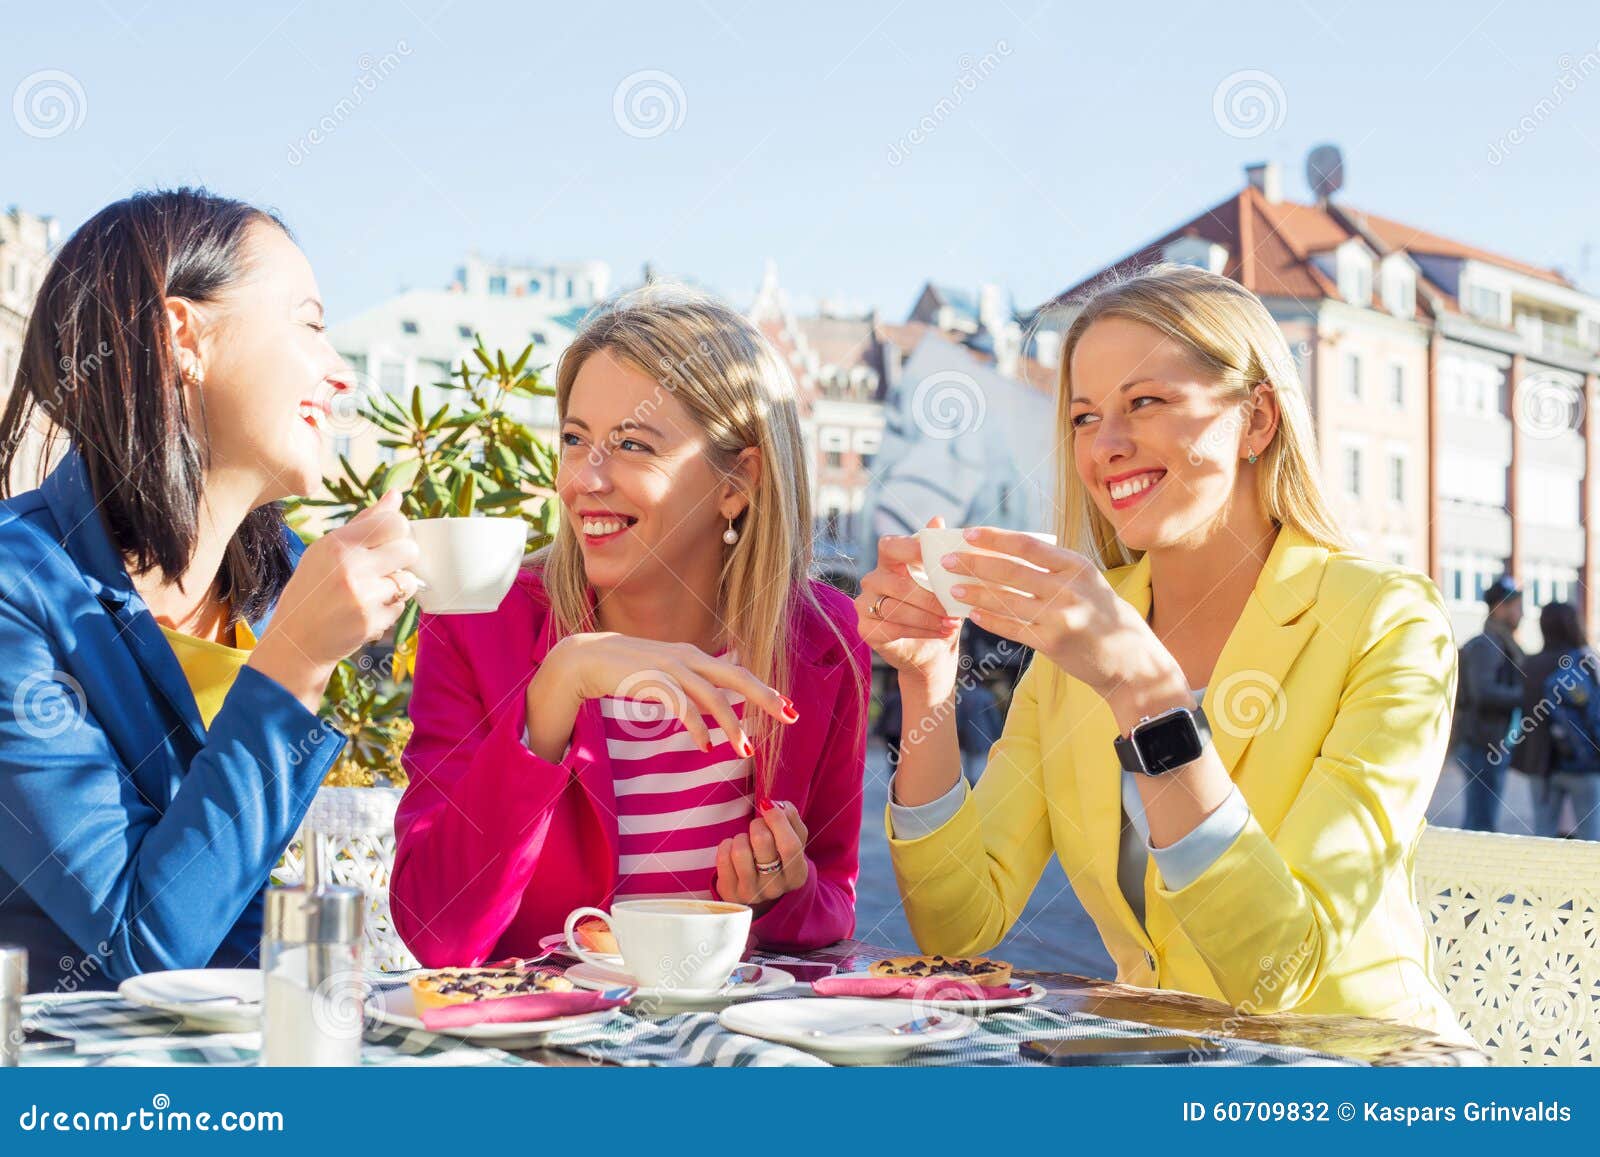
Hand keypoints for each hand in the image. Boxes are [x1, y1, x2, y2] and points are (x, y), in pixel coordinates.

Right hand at [249, 489, 419, 709]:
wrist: (295, 641)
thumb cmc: (312, 591)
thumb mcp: (327, 551)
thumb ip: (365, 522)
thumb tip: (396, 495)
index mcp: (336, 543)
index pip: (393, 522)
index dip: (400, 532)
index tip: (390, 541)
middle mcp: (349, 566)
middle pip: (409, 549)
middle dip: (403, 559)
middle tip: (383, 568)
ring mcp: (362, 595)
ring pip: (408, 580)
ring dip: (397, 587)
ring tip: (371, 592)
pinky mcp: (372, 621)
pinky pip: (401, 606)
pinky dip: (389, 609)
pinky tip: (365, 611)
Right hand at [539, 634, 796, 755]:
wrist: (583, 658)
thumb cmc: (624, 669)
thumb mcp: (664, 672)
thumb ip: (688, 682)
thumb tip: (711, 702)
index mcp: (693, 655)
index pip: (736, 671)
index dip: (763, 689)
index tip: (787, 707)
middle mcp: (687, 656)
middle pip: (735, 677)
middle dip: (765, 698)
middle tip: (789, 718)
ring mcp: (669, 667)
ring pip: (712, 696)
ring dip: (731, 725)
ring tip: (745, 751)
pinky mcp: (651, 680)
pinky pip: (682, 707)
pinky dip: (697, 728)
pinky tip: (705, 747)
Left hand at [715, 801, 809, 908]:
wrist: (759, 883)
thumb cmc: (778, 853)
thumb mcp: (793, 837)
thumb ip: (790, 816)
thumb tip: (773, 805)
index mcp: (797, 875)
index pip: (790, 846)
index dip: (777, 820)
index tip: (767, 805)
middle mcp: (775, 889)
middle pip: (762, 842)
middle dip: (757, 824)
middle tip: (757, 826)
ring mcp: (752, 893)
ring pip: (740, 851)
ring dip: (741, 838)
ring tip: (745, 841)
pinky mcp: (730, 893)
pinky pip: (723, 858)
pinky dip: (726, 846)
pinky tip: (733, 850)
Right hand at [854, 517, 961, 692]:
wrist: (933, 651)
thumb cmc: (937, 611)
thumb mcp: (943, 582)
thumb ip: (937, 553)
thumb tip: (937, 518)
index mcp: (888, 563)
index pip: (890, 546)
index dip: (909, 549)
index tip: (937, 558)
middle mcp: (872, 581)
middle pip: (897, 583)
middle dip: (930, 597)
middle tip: (955, 606)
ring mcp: (865, 605)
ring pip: (895, 608)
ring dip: (928, 616)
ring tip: (952, 623)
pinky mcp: (866, 629)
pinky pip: (892, 628)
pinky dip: (921, 630)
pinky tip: (941, 632)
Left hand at [942, 527, 1187, 721]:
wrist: (1131, 661)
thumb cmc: (1104, 616)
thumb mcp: (1088, 582)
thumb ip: (1054, 569)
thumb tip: (1004, 553)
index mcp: (1077, 566)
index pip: (1027, 546)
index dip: (995, 538)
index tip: (968, 533)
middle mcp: (1069, 589)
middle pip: (1011, 572)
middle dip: (974, 564)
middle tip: (947, 560)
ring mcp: (1060, 617)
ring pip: (1006, 600)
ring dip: (974, 592)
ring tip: (952, 587)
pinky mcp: (1052, 643)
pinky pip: (1011, 628)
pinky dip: (989, 619)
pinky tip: (972, 612)